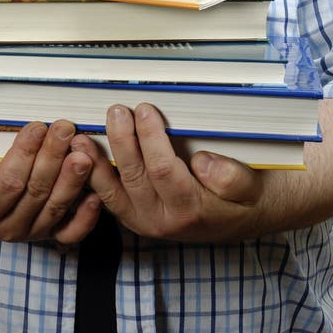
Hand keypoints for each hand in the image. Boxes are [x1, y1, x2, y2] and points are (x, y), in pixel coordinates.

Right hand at [0, 119, 100, 244]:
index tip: (36, 127)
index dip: (24, 155)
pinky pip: (70, 232)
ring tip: (83, 153)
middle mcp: (6, 228)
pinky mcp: (49, 232)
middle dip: (52, 157)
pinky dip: (86, 217)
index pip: (7, 183)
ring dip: (72, 179)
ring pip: (56, 207)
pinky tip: (95, 196)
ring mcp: (31, 232)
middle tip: (65, 128)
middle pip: (36, 192)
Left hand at [72, 103, 263, 242]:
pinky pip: (108, 199)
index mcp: (191, 209)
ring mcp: (145, 222)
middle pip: (134, 176)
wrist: (244, 220)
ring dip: (95, 163)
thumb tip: (202, 162)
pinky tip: (81, 157)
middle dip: (121, 140)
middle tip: (116, 110)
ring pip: (113, 191)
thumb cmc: (246, 197)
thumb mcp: (251, 186)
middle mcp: (164, 220)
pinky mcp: (135, 218)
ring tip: (81, 137)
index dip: (150, 138)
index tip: (144, 110)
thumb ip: (230, 177)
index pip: (163, 170)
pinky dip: (93, 178)